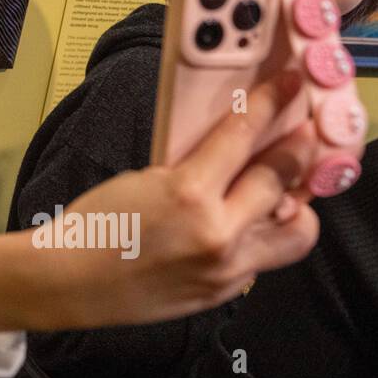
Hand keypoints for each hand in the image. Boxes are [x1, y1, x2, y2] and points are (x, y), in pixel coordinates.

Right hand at [59, 69, 321, 327]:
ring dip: (297, 205)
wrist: (72, 281)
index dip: (270, 104)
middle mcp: (216, 232)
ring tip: (288, 190)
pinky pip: (268, 258)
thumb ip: (196, 166)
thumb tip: (234, 147)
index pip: (242, 135)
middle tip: (305, 132)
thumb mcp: (145, 178)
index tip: (289, 86)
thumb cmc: (99, 225)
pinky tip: (250, 223)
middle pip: (281, 179)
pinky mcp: (226, 291)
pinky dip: (265, 236)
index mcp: (188, 193)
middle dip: (297, 149)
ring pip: (297, 230)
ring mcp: (226, 268)